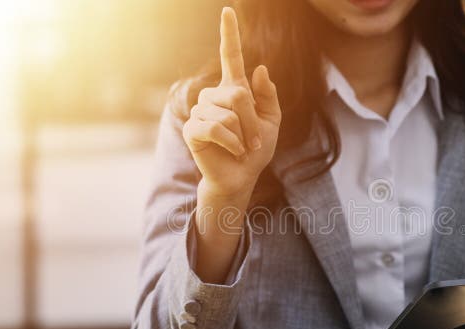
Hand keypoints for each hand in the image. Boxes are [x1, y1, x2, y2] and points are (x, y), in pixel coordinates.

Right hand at [182, 7, 280, 198]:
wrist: (241, 176)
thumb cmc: (255, 150)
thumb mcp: (272, 122)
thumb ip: (267, 96)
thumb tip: (259, 68)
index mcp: (234, 90)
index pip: (232, 57)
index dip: (229, 34)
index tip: (228, 11)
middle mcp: (214, 96)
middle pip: (238, 96)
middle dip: (252, 122)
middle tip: (253, 141)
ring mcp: (200, 110)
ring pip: (228, 113)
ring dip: (242, 135)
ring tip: (240, 147)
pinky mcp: (192, 128)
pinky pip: (215, 128)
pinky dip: (230, 142)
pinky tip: (231, 150)